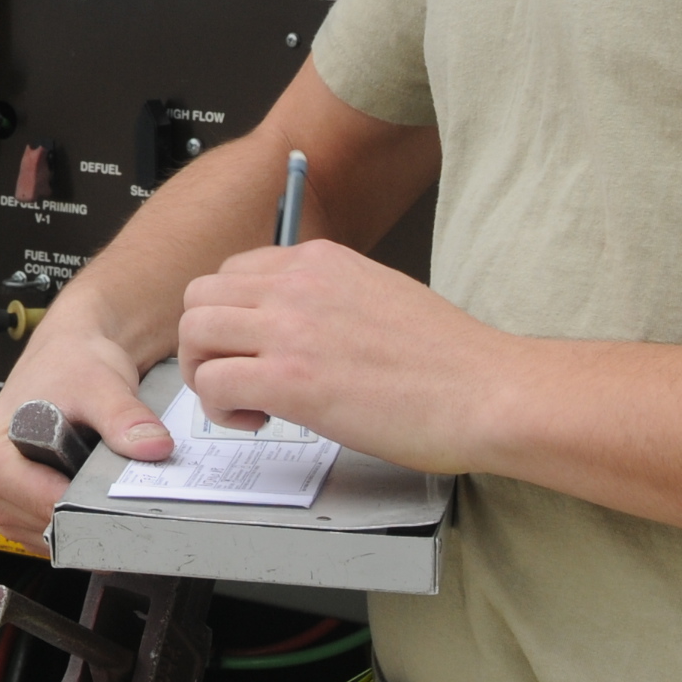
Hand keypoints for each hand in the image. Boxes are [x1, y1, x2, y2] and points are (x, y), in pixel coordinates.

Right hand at [0, 302, 175, 542]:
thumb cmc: (69, 368)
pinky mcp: (23, 513)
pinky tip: (88, 487)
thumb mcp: (99, 386)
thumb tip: (152, 446)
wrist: (69, 358)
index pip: (42, 505)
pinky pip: (55, 536)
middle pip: (48, 526)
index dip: (86, 501)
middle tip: (111, 479)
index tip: (115, 492)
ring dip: (82, 514)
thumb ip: (125, 418)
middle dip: (87, 509)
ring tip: (95, 476)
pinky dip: (77, 518)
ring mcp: (4, 503)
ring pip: (53, 537)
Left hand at [179, 241, 516, 474]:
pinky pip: (212, 383)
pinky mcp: (290, 380)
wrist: (488, 392)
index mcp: (320, 260)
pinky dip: (220, 409)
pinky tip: (257, 421)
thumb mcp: (380, 296)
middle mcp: (297, 283)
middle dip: (206, 342)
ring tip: (244, 403)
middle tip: (236, 378)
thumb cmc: (449, 361)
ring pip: (194, 334)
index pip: (233, 271)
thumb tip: (299, 327)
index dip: (232, 317)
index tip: (253, 349)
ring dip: (205, 373)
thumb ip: (330, 300)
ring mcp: (290, 328)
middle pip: (199, 296)